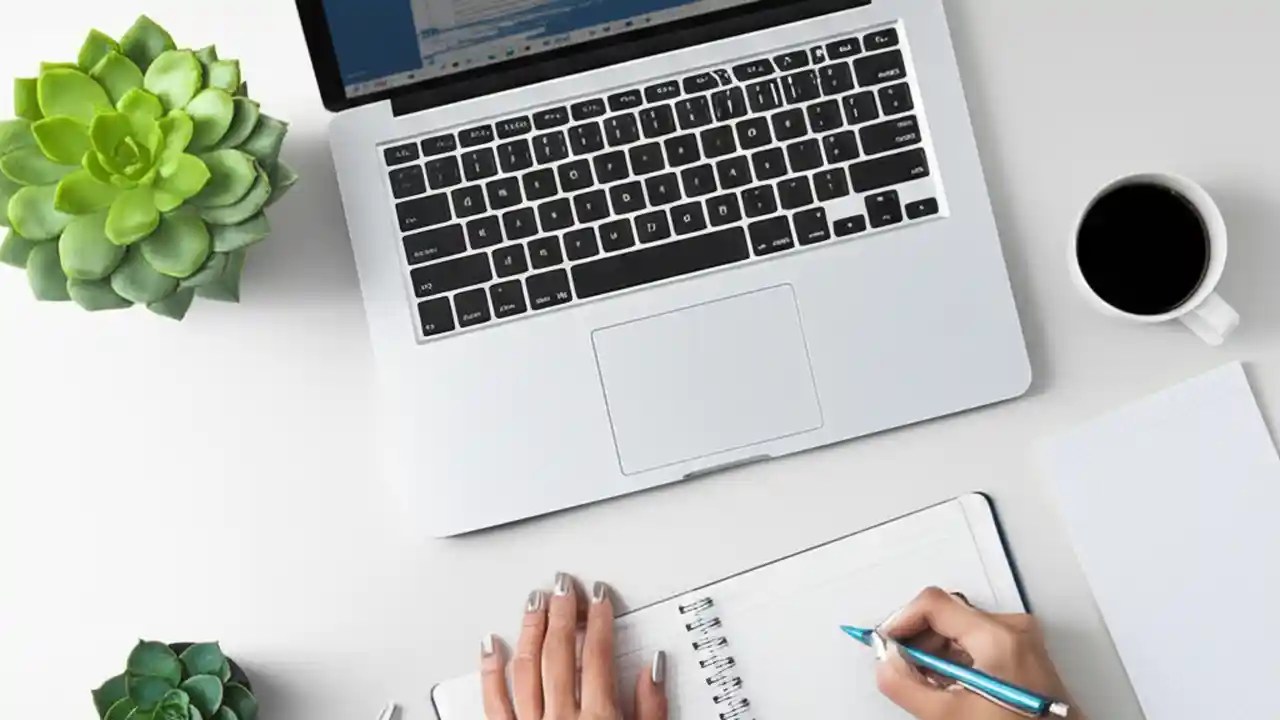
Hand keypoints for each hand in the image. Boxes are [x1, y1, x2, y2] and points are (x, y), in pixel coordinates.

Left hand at [481, 573, 667, 719]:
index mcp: (600, 718)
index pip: (598, 654)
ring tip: (535, 601)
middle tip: (565, 585)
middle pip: (560, 651)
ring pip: (528, 666)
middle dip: (563, 612)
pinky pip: (494, 699)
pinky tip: (492, 645)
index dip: (600, 619)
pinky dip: (492, 669)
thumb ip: (650, 709)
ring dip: (531, 628)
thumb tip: (651, 670)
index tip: (600, 596)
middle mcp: (562, 718)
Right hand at [875, 587, 1080, 719]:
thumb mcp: (952, 716)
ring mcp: (1022, 639)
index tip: (886, 643)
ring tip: (926, 683)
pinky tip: (948, 684)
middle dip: (917, 640)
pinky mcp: (1024, 652)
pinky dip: (956, 658)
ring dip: (935, 652)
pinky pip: (978, 641)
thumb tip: (885, 664)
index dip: (901, 621)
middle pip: (947, 614)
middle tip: (901, 668)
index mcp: (998, 637)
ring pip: (960, 628)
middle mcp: (1013, 629)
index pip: (934, 603)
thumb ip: (908, 686)